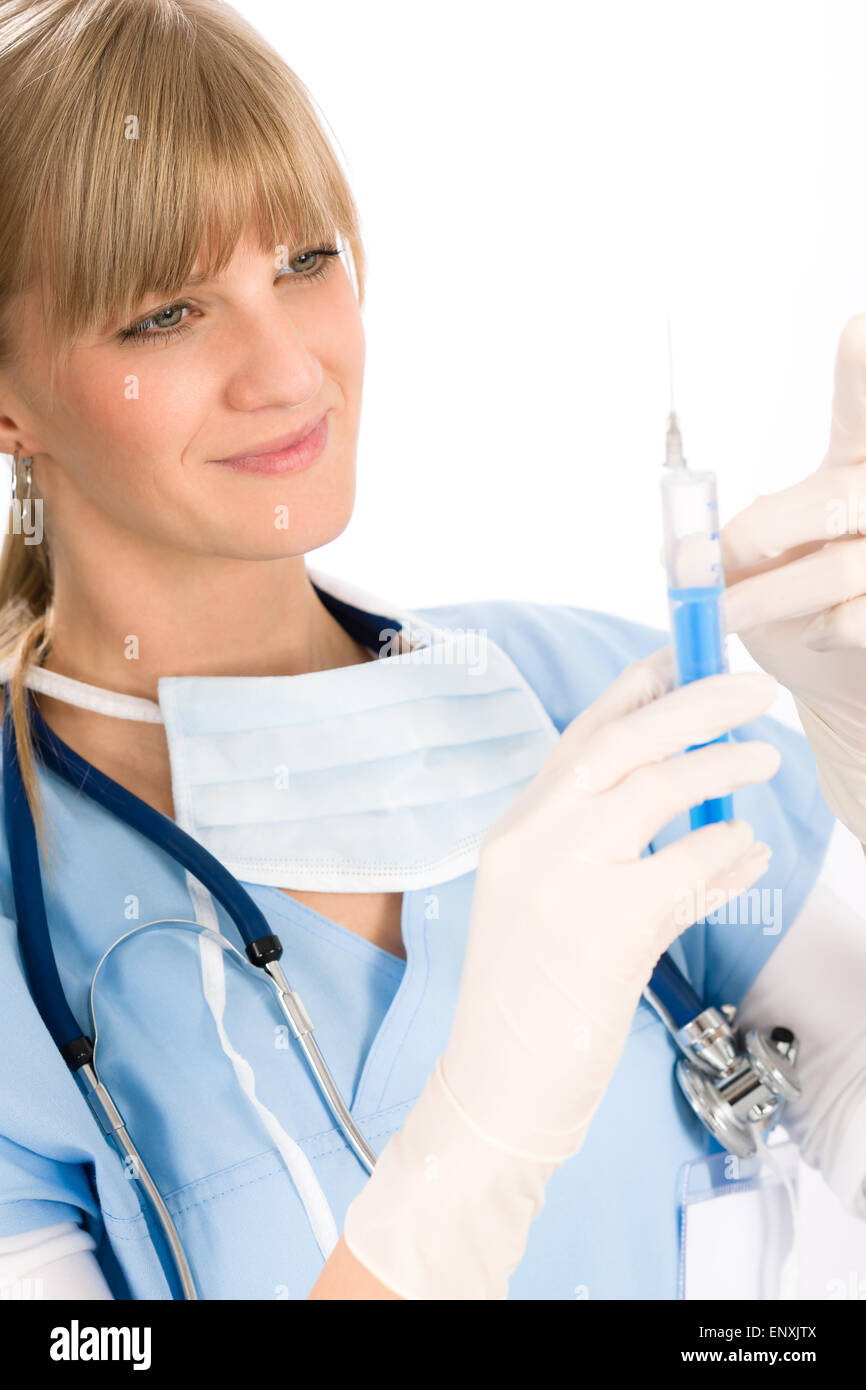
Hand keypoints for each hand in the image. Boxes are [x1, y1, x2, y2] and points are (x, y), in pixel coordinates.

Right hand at [442, 646, 780, 1162]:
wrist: (497, 1084)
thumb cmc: (529, 995)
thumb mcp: (544, 899)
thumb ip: (597, 841)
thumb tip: (688, 790)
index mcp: (515, 828)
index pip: (581, 736)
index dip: (636, 688)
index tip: (680, 656)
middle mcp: (532, 841)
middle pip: (624, 741)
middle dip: (696, 703)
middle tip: (751, 690)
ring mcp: (566, 881)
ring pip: (661, 787)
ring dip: (724, 767)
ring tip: (765, 760)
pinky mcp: (608, 928)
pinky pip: (691, 865)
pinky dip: (731, 853)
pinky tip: (751, 853)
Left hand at [721, 315, 865, 845]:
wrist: (842, 679)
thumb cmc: (795, 609)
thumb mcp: (751, 568)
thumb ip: (722, 546)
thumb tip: (673, 549)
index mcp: (852, 469)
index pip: (861, 412)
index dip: (860, 371)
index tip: (855, 327)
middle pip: (834, 499)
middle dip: (758, 537)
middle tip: (710, 571)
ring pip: (839, 567)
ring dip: (768, 597)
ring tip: (730, 616)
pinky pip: (854, 616)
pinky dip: (817, 629)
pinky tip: (813, 633)